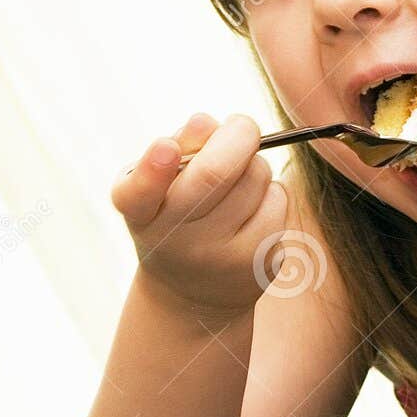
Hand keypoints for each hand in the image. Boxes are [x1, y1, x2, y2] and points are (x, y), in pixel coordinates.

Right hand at [110, 112, 289, 322]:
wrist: (195, 293)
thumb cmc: (175, 216)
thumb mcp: (161, 184)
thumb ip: (180, 146)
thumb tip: (206, 123)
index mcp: (141, 215)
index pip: (137, 194)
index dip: (153, 169)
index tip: (165, 148)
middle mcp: (176, 243)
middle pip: (215, 173)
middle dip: (238, 134)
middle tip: (240, 126)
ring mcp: (221, 259)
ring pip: (257, 176)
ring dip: (254, 164)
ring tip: (236, 184)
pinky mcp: (260, 265)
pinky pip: (279, 200)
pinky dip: (271, 191)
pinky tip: (252, 211)